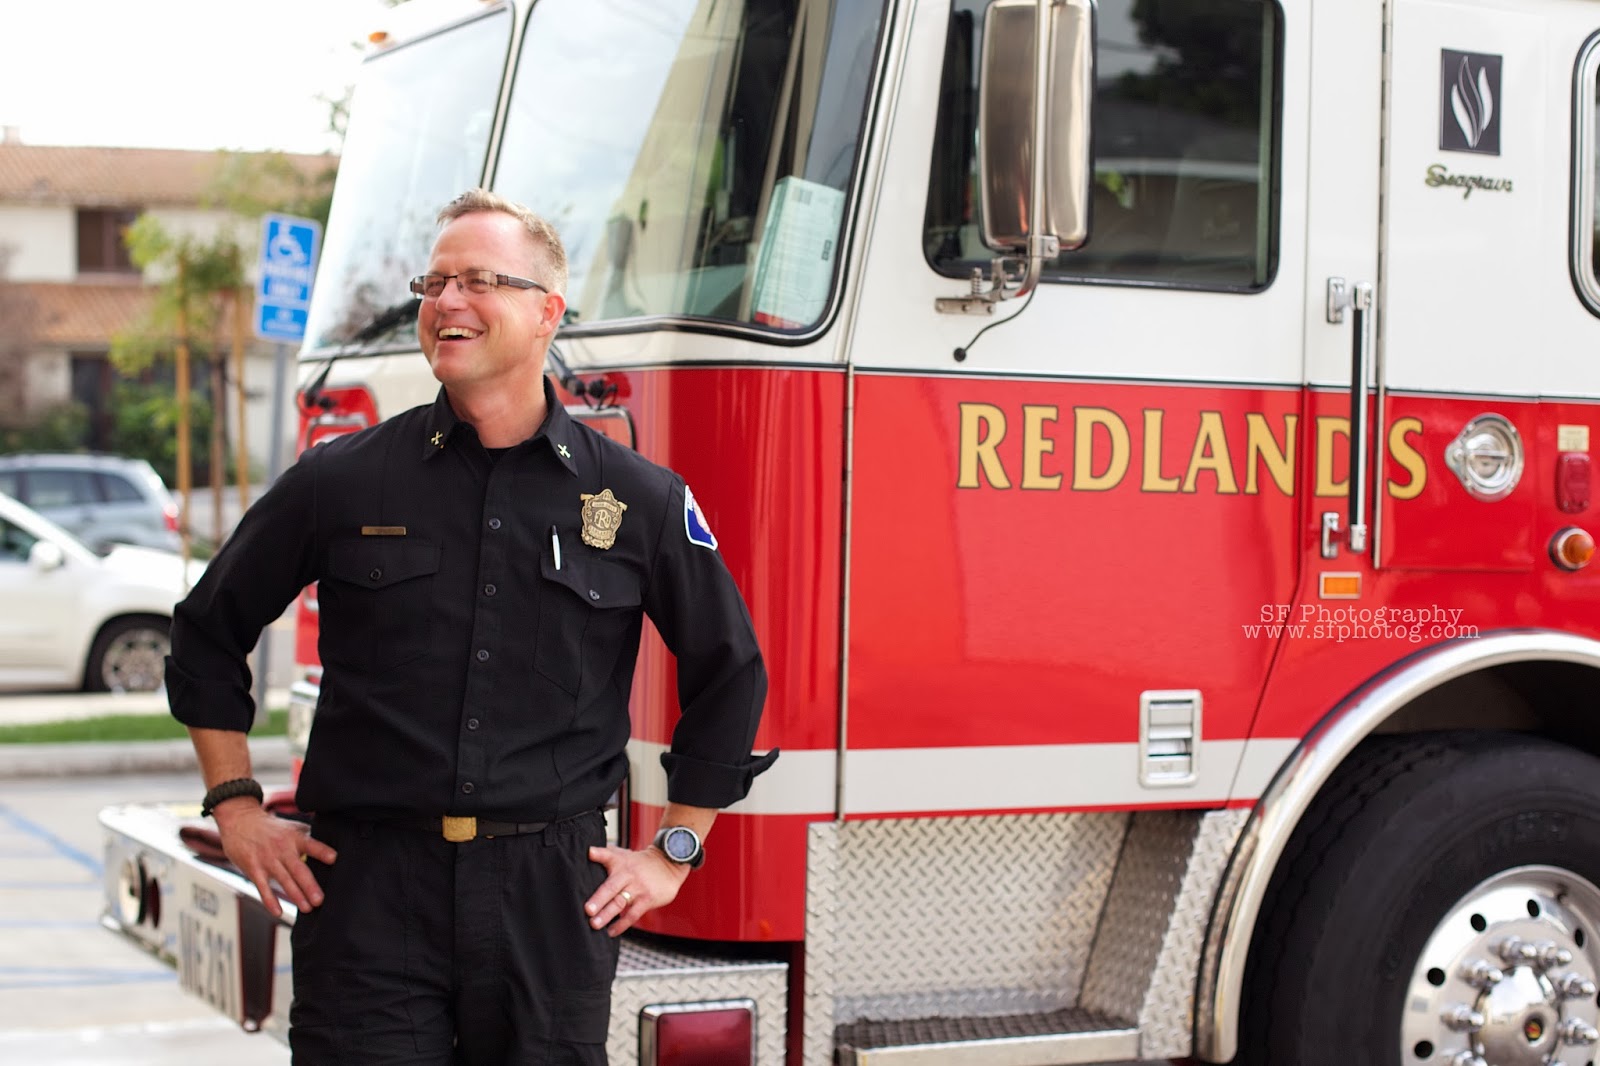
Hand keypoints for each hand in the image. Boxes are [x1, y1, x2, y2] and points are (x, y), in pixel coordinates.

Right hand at [212, 798, 336, 918]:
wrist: (240, 820)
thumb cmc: (270, 827)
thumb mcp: (291, 827)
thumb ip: (308, 837)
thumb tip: (333, 842)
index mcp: (295, 838)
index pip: (311, 844)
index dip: (322, 851)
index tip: (334, 858)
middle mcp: (282, 849)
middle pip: (298, 869)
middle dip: (309, 885)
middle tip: (319, 900)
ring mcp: (267, 860)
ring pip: (283, 880)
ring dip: (296, 895)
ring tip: (307, 908)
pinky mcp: (253, 869)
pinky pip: (263, 887)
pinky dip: (270, 900)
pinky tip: (278, 912)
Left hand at [584, 844, 690, 936]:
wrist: (669, 864)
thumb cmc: (641, 863)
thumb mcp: (624, 854)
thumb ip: (605, 854)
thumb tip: (587, 852)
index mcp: (620, 862)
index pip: (607, 855)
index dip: (597, 854)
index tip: (589, 854)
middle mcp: (628, 874)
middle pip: (611, 887)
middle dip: (598, 899)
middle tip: (587, 910)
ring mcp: (638, 888)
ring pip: (620, 903)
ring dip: (607, 915)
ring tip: (595, 924)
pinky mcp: (647, 899)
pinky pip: (632, 914)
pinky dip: (621, 925)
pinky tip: (610, 931)